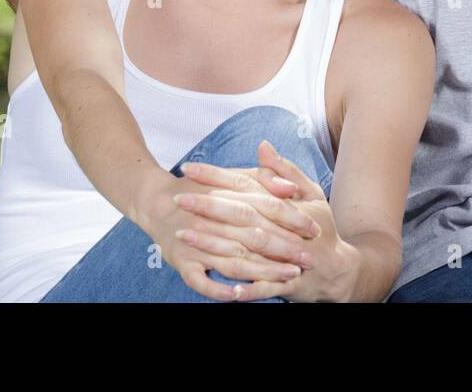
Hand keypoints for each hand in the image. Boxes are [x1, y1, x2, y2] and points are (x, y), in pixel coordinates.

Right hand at [137, 170, 307, 301]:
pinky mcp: (182, 262)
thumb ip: (265, 177)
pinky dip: (219, 289)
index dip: (292, 217)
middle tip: (308, 258)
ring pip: (234, 260)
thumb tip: (290, 187)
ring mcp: (196, 242)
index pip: (266, 206)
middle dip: (284, 248)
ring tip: (289, 276)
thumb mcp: (235, 177)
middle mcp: (212, 218)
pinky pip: (201, 281)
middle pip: (254, 235)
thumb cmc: (204, 189)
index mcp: (227, 194)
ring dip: (263, 270)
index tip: (315, 228)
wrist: (156, 200)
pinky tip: (240, 295)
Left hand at [176, 140, 358, 301]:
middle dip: (208, 206)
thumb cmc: (322, 229)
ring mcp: (284, 257)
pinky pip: (261, 285)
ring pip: (244, 248)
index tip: (189, 167)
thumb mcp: (311, 194)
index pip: (245, 184)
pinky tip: (215, 279)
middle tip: (178, 197)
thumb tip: (262, 145)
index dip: (216, 175)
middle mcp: (283, 228)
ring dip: (212, 243)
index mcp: (286, 204)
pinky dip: (241, 284)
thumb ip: (285, 170)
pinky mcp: (285, 283)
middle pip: (241, 214)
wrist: (340, 271)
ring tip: (183, 234)